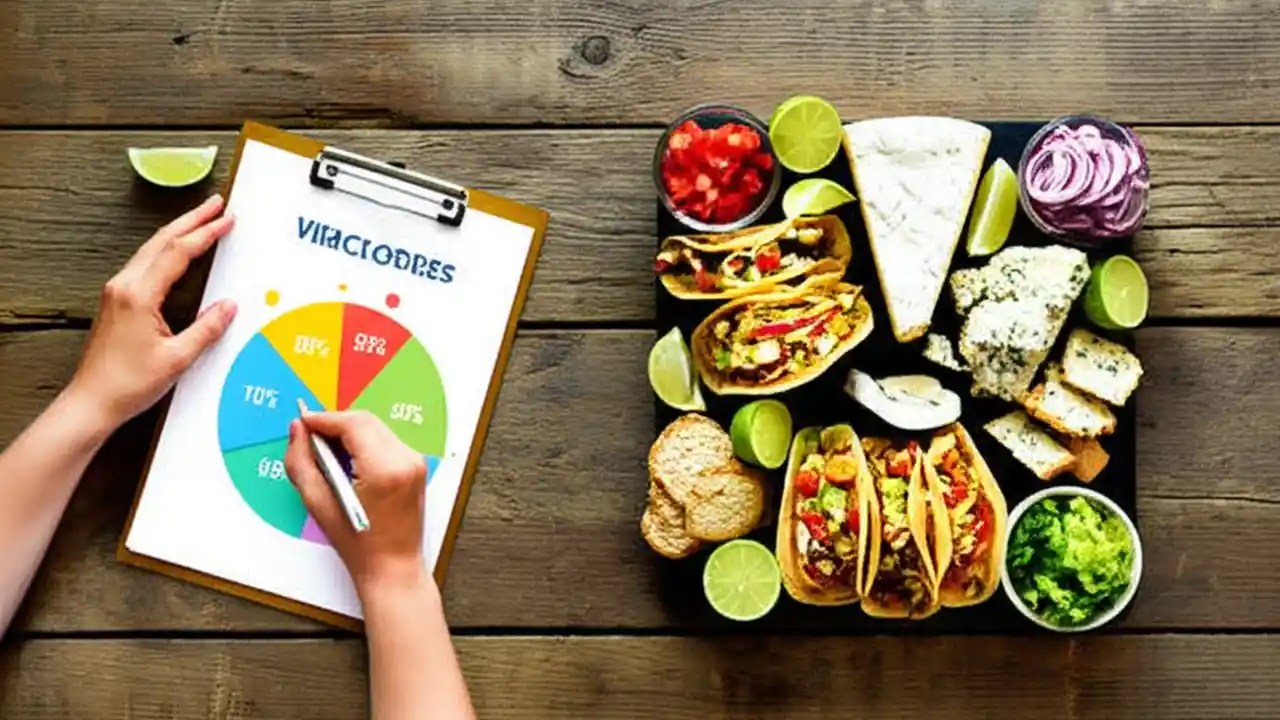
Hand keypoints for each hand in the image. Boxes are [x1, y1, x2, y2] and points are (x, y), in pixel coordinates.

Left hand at [68, 194, 236, 428]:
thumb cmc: (128, 384)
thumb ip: (206, 329)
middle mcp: (124, 286)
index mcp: (139, 295)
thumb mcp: (177, 359)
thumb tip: (228, 306)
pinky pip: (145, 263)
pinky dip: (166, 249)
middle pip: (161, 241)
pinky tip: (177, 251)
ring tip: (200, 219)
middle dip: (191, 219)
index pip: (177, 253)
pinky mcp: (116, 300)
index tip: (226, 220)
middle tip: (215, 203)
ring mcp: (117, 292)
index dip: (205, 234)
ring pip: (151, 249)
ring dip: (178, 231)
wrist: (92, 401)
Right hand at [284, 411, 428, 598]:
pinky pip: (385, 441)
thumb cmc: (359, 545)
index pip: (351, 424)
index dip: (322, 419)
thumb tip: (297, 430)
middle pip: (365, 421)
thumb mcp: (318, 504)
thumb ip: (301, 462)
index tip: (302, 422)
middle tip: (310, 437)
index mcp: (384, 469)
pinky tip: (348, 462)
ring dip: (349, 433)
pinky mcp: (416, 466)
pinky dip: (364, 443)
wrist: (393, 567)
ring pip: (375, 428)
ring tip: (327, 454)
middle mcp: (405, 460)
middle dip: (335, 424)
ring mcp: (415, 462)